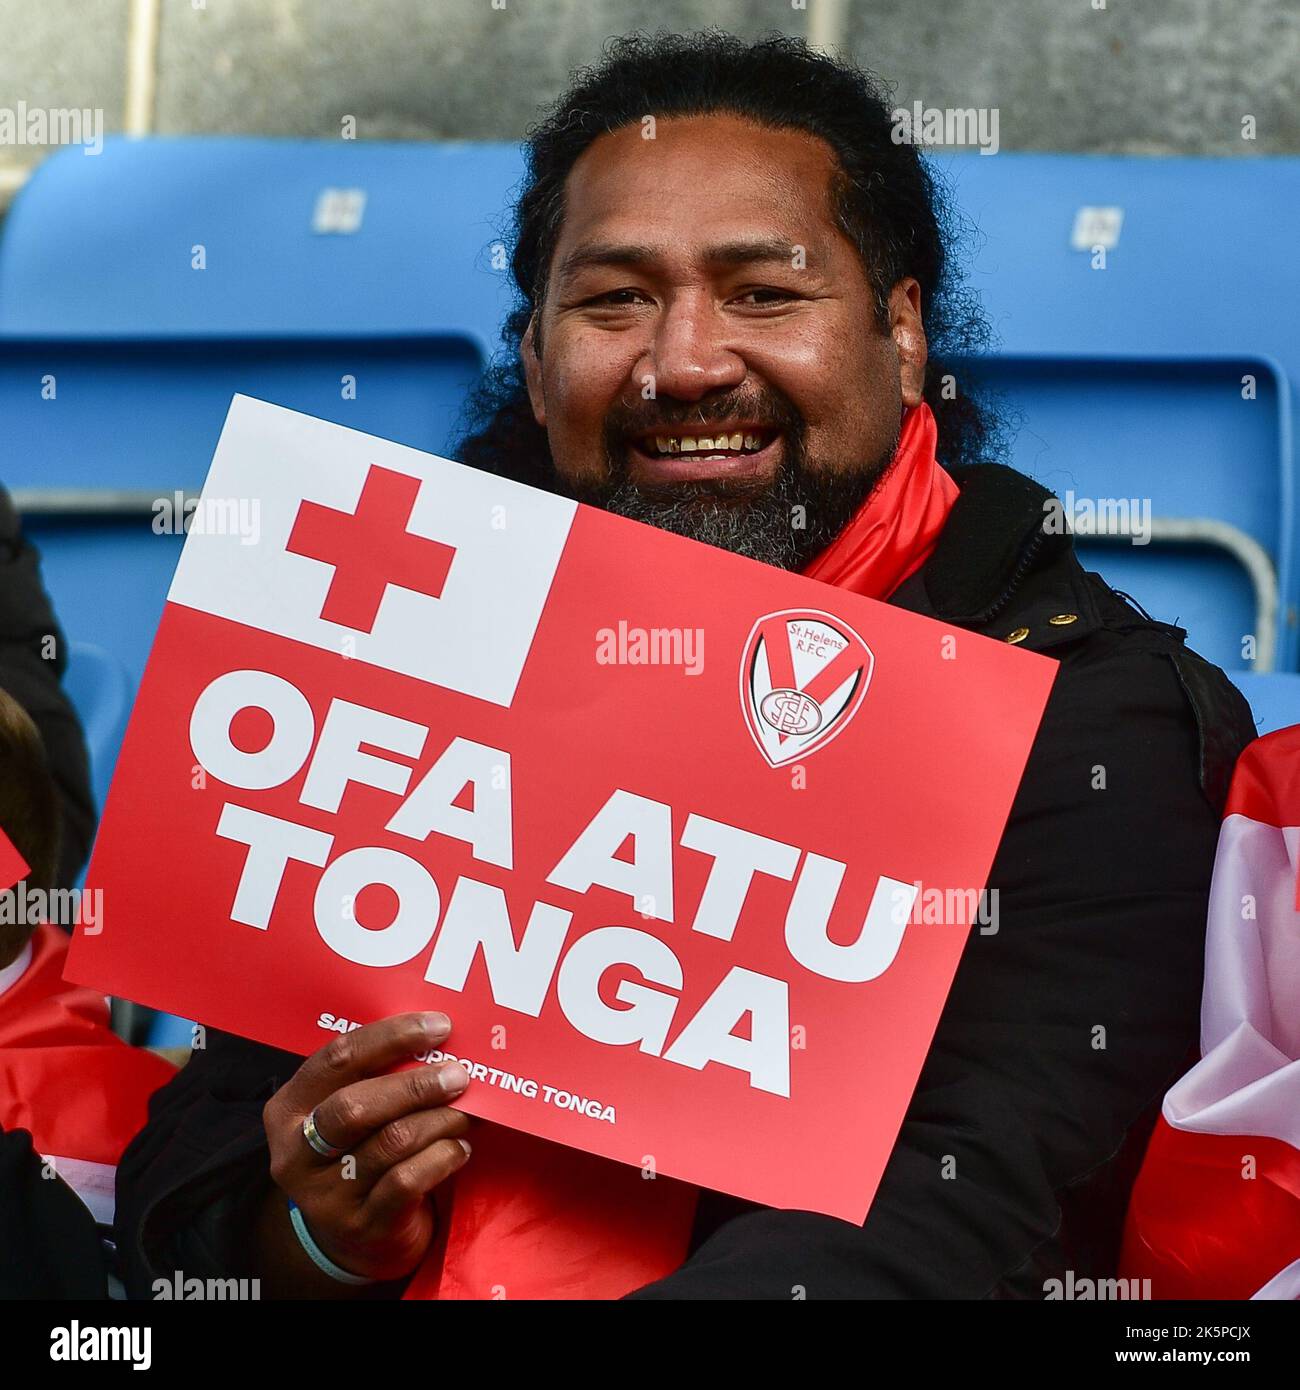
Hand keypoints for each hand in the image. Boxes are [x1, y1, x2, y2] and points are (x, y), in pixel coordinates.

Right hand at [261, 1011, 470, 1282]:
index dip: (391, 1037)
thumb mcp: (353, 1108)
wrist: (356, 1233)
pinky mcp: (360, 1225)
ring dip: (439, 1120)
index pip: (338, 1059)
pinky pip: (408, 1181)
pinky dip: (443, 1157)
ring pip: (390, 1142)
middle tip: (459, 1075)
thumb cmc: (360, 1148)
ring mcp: (325, 1195)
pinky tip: (460, 1147)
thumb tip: (440, 1035)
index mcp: (289, 1108)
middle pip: (356, 1106)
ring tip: (467, 1112)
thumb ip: (379, 1074)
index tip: (438, 1027)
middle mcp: (296, 1153)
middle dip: (416, 1085)